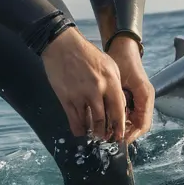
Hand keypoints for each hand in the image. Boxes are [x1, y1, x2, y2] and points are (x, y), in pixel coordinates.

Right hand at [41, 26, 127, 140]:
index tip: (120, 134)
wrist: (63, 46)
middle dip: (106, 132)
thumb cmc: (87, 54)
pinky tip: (80, 132)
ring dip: (92, 132)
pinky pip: (74, 119)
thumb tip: (119, 103)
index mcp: (110, 81)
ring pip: (89, 121)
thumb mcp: (109, 64)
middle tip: (107, 138)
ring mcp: (80, 95)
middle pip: (104, 119)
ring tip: (94, 136)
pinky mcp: (66, 97)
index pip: (118, 108)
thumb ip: (115, 83)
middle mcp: (97, 89)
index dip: (119, 124)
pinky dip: (78, 128)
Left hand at [108, 35, 154, 142]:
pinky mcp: (134, 97)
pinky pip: (130, 114)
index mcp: (145, 95)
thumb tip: (112, 120)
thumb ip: (117, 99)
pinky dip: (120, 120)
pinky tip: (107, 122)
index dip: (131, 135)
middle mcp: (146, 99)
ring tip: (106, 133)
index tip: (117, 141)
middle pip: (139, 125)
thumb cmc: (121, 60)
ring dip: (122, 128)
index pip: (143, 123)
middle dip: (125, 134)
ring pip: (134, 122)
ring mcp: (141, 99)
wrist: (123, 47)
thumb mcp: (118, 79)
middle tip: (108, 140)